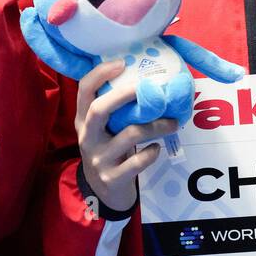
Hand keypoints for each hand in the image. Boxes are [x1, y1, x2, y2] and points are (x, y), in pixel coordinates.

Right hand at [76, 59, 177, 213]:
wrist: (104, 193)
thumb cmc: (109, 151)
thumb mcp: (103, 130)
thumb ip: (115, 111)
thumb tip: (148, 81)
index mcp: (83, 120)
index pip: (84, 90)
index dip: (100, 74)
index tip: (122, 62)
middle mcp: (87, 137)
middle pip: (99, 109)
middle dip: (125, 95)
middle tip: (151, 89)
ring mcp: (98, 158)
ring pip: (130, 134)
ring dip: (156, 125)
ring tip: (172, 122)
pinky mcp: (112, 177)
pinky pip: (137, 161)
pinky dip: (151, 152)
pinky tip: (157, 148)